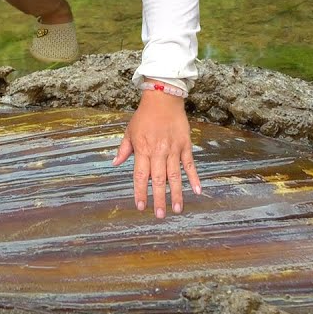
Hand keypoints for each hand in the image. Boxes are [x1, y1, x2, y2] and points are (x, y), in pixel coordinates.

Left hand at [112, 83, 200, 217]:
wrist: (163, 98)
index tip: (141, 206)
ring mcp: (173, 149)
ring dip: (176, 193)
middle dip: (159, 198)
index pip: (141, 176)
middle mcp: (158, 152)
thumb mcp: (130, 131)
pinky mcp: (185, 145)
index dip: (140, 192)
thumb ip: (124, 149)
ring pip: (175, 175)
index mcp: (143, 149)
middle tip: (160, 215)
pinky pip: (190, 164)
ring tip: (176, 209)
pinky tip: (197, 191)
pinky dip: (194, 178)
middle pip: (158, 179)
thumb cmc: (144, 116)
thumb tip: (115, 164)